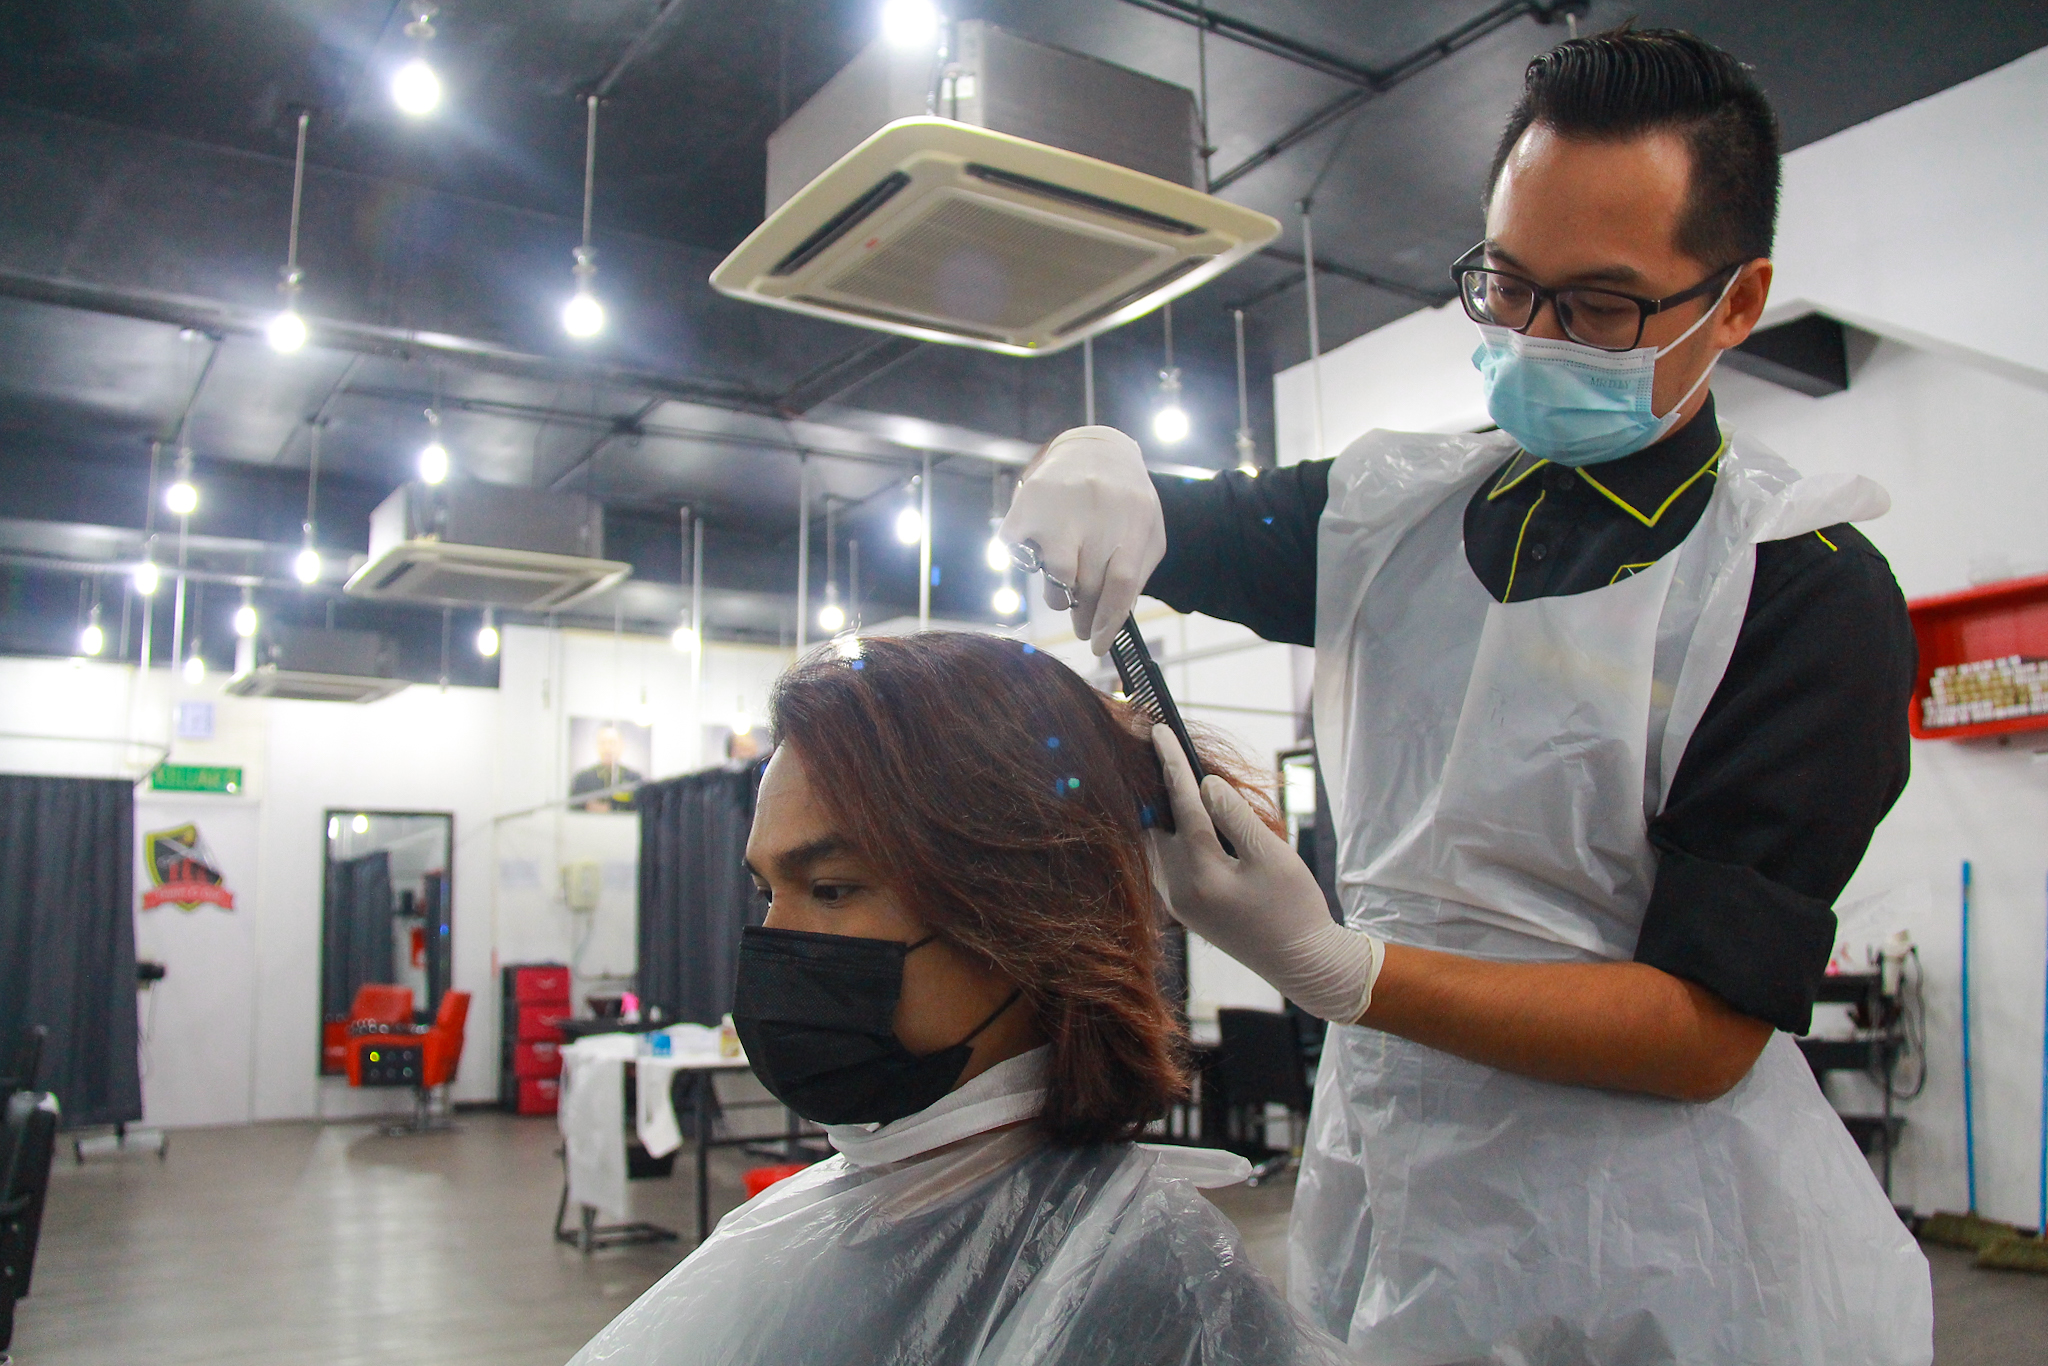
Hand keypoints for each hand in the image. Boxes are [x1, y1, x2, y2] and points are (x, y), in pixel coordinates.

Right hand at [996, 426, 1163, 654]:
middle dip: (1084, 617)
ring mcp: (1059, 507)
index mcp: (1134, 519)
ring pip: (1054, 576)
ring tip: (1064, 588)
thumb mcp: (1147, 529)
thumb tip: (1115, 618)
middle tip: (1083, 627)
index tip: (1098, 646)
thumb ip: (1138, 571)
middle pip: (1087, 585)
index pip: (1120, 584)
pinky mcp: (1026, 505)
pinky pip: (1019, 556)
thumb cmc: (1125, 501)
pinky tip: (1040, 555)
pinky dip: (1027, 564)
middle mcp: (1096, 510)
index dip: (1108, 622)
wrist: (1094, 449)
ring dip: (1058, 595)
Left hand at [1149, 726, 1383, 1023]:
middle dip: (1155, 785)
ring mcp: (1176, 900)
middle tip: (1159, 747)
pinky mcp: (1183, 907)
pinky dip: (1170, 832)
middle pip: (1153, 823)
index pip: (1179, 804)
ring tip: (1173, 775)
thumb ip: (1235, 816)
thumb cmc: (1294, 908)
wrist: (1300, 963)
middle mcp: (1177, 888)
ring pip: (1155, 842)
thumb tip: (1206, 783)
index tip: (1158, 728)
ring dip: (1162, 810)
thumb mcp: (1272, 856)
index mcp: (1200, 874)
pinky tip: (1186, 815)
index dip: (1170, 763)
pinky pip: (1165, 859)